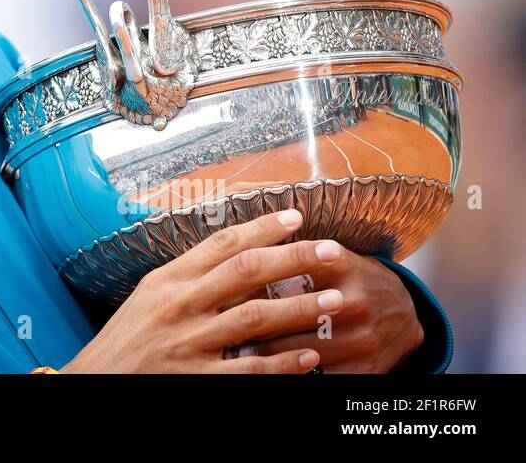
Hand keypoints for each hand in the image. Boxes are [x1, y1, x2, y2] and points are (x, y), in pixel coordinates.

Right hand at [60, 209, 342, 372]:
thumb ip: (187, 276)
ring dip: (300, 308)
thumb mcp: (148, 296)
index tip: (296, 217)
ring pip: (255, 318)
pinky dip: (282, 364)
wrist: (97, 380)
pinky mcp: (197, 377)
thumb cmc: (125, 338)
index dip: (262, 228)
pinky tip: (309, 358)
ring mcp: (190, 342)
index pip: (222, 243)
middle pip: (247, 272)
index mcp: (168, 279)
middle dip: (294, 258)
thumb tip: (231, 253)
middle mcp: (180, 305)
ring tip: (335, 299)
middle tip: (333, 252)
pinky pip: (248, 369)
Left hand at [225, 247, 423, 372]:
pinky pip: (318, 375)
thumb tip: (235, 246)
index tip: (219, 288)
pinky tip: (266, 369)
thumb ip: (294, 251)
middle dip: (248, 321)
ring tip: (231, 349)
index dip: (249, 280)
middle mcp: (353, 300)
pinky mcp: (365, 368)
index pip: (285, 269)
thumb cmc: (352, 278)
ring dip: (262, 351)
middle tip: (216, 324)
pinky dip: (288, 373)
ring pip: (298, 349)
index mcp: (339, 264)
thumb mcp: (332, 255)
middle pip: (287, 313)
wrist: (405, 312)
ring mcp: (362, 337)